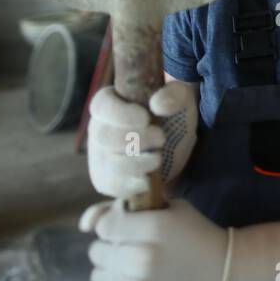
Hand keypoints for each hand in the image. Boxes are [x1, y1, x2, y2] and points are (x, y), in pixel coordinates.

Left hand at [80, 197, 230, 280]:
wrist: (221, 267)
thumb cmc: (194, 231)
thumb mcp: (168, 207)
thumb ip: (129, 206)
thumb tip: (85, 222)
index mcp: (154, 227)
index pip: (105, 226)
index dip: (113, 222)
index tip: (125, 223)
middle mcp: (143, 256)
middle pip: (97, 251)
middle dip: (110, 244)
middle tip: (130, 242)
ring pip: (98, 272)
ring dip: (111, 264)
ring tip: (132, 259)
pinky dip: (117, 280)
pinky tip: (135, 274)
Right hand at [86, 81, 197, 198]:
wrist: (175, 146)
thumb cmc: (172, 115)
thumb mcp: (180, 99)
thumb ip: (174, 95)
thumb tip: (159, 104)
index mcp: (110, 103)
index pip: (102, 105)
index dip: (121, 114)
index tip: (146, 118)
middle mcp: (99, 128)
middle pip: (104, 136)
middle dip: (136, 139)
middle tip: (161, 137)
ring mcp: (100, 156)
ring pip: (109, 163)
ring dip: (137, 162)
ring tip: (159, 157)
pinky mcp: (106, 179)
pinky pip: (112, 185)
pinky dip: (134, 184)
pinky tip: (149, 177)